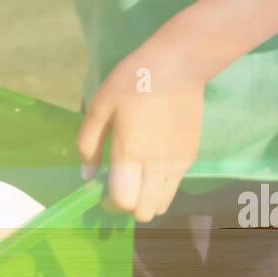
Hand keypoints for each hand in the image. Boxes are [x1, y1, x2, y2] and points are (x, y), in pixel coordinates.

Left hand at [76, 51, 205, 222]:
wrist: (180, 64)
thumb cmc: (133, 81)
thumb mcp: (100, 106)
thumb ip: (88, 144)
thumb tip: (86, 175)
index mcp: (129, 154)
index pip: (123, 202)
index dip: (111, 204)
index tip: (103, 193)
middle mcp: (156, 165)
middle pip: (144, 212)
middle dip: (129, 206)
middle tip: (120, 188)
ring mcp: (177, 163)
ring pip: (162, 205)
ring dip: (147, 200)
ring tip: (137, 181)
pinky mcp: (191, 156)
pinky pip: (174, 187)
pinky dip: (161, 187)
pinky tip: (153, 167)